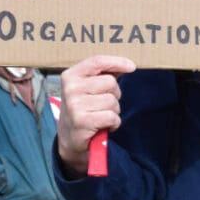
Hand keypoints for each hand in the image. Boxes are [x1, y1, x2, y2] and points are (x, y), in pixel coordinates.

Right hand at [56, 55, 135, 174]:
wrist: (68, 138)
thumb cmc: (82, 109)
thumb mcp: (87, 88)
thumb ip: (104, 74)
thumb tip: (127, 65)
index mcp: (70, 76)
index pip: (97, 61)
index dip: (117, 62)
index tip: (131, 67)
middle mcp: (70, 88)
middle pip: (110, 83)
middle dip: (114, 95)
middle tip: (103, 105)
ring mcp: (74, 105)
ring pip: (112, 101)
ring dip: (114, 111)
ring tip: (101, 116)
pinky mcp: (82, 121)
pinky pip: (111, 117)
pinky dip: (113, 123)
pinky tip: (104, 126)